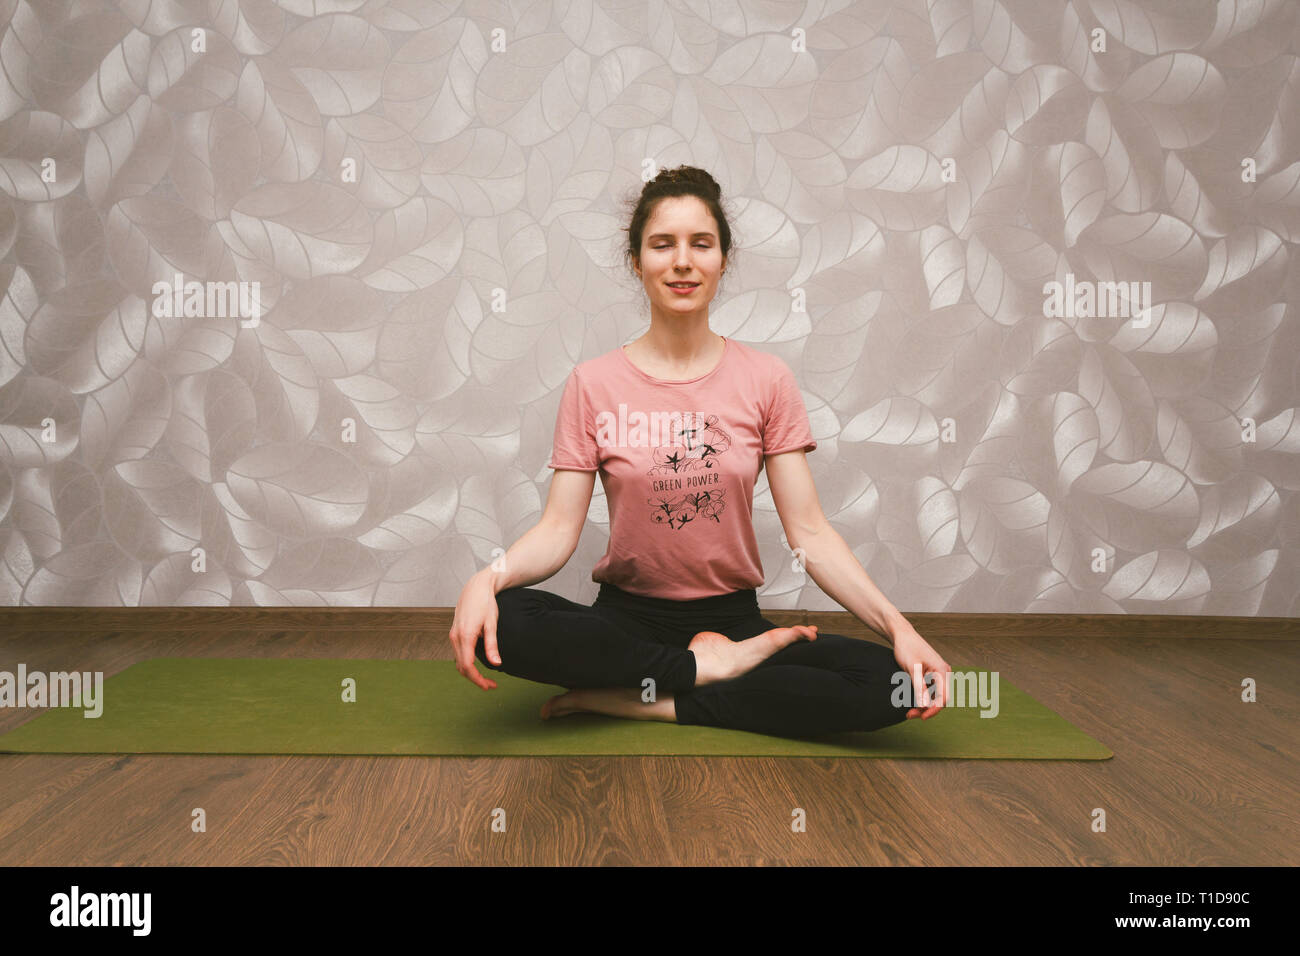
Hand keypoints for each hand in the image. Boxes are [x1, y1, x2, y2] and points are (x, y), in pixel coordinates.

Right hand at [448, 572, 501, 690]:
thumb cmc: (486, 603)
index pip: (468, 666)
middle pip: (462, 667)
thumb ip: (492, 645)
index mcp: (465, 636)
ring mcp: (453, 635)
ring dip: (470, 672)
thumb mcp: (492, 624)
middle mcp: (455, 637)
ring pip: (458, 661)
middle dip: (475, 679)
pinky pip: (458, 653)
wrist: (475, 587)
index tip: (489, 686)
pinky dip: (467, 663)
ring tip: (487, 678)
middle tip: (491, 686)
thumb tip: (497, 664)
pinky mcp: (454, 633)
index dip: (478, 679)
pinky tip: (478, 665)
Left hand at [891, 626, 951, 719]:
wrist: (902, 635)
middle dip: (926, 709)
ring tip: (908, 711)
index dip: (934, 710)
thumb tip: (924, 706)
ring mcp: (938, 674)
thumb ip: (919, 687)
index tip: (922, 717)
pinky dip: (921, 697)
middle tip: (909, 715)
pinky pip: (930, 690)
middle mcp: (943, 673)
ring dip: (923, 704)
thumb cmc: (907, 648)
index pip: (944, 698)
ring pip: (934, 696)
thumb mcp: (912, 668)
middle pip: (939, 699)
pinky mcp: (931, 674)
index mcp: (942, 671)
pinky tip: (910, 701)